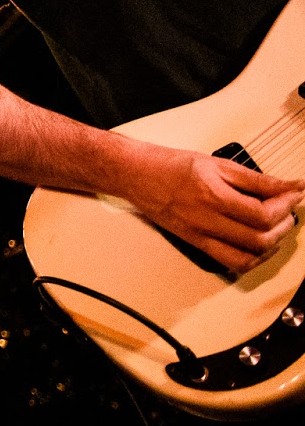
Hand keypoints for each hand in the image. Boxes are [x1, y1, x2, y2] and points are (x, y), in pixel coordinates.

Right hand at [132, 151, 301, 273]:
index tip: (294, 194)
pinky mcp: (195, 244)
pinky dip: (251, 258)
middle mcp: (206, 220)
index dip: (286, 205)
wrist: (136, 174)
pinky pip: (230, 263)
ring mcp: (200, 235)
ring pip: (248, 257)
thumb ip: (256, 179)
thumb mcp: (216, 163)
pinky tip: (257, 244)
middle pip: (259, 238)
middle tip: (287, 210)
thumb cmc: (171, 165)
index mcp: (212, 195)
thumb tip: (291, 186)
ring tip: (275, 227)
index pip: (262, 212)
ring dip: (271, 245)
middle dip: (284, 226)